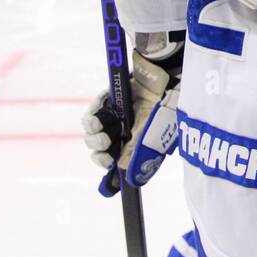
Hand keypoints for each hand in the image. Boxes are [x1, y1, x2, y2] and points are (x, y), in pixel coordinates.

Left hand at [82, 51, 179, 195]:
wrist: (165, 82)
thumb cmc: (163, 112)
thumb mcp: (150, 137)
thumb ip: (134, 155)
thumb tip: (121, 174)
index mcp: (133, 143)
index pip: (112, 158)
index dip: (105, 162)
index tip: (107, 160)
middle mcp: (122, 131)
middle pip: (98, 146)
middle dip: (98, 147)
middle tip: (107, 140)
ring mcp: (115, 116)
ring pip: (91, 131)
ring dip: (93, 132)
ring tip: (100, 125)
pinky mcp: (109, 99)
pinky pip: (93, 109)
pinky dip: (94, 110)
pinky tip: (101, 108)